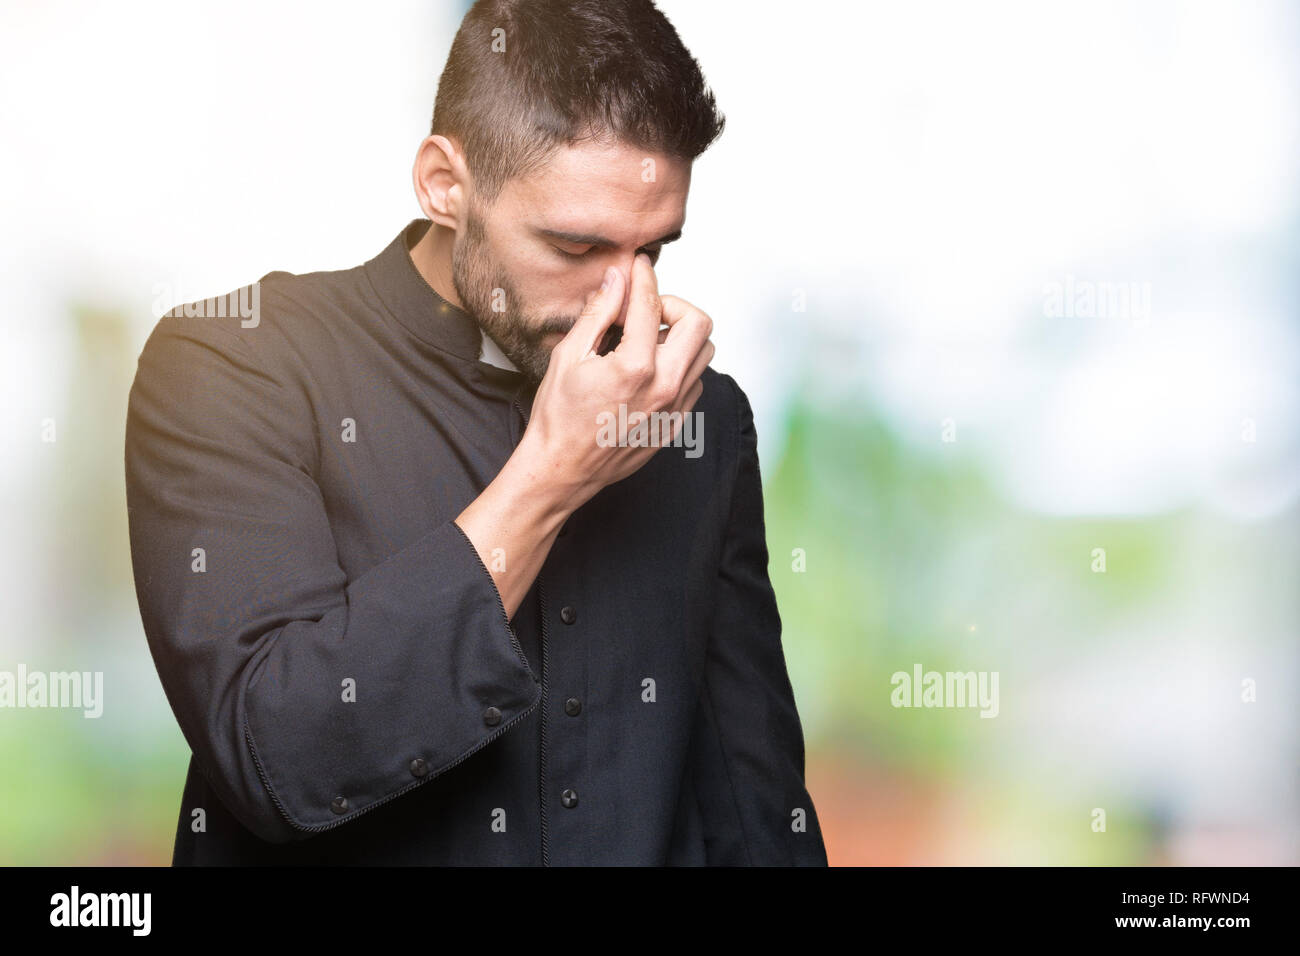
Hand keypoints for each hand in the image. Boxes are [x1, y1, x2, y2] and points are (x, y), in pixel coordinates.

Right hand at [522, 252, 714, 510]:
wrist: (563, 469)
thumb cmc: (559, 418)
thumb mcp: (569, 356)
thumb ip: (597, 314)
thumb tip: (616, 280)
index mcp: (635, 367)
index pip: (650, 304)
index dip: (643, 277)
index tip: (638, 266)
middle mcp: (664, 387)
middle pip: (698, 323)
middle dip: (673, 306)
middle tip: (646, 311)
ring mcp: (674, 408)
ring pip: (704, 352)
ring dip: (680, 336)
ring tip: (647, 340)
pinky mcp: (676, 423)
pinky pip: (696, 381)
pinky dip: (680, 365)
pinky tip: (649, 369)